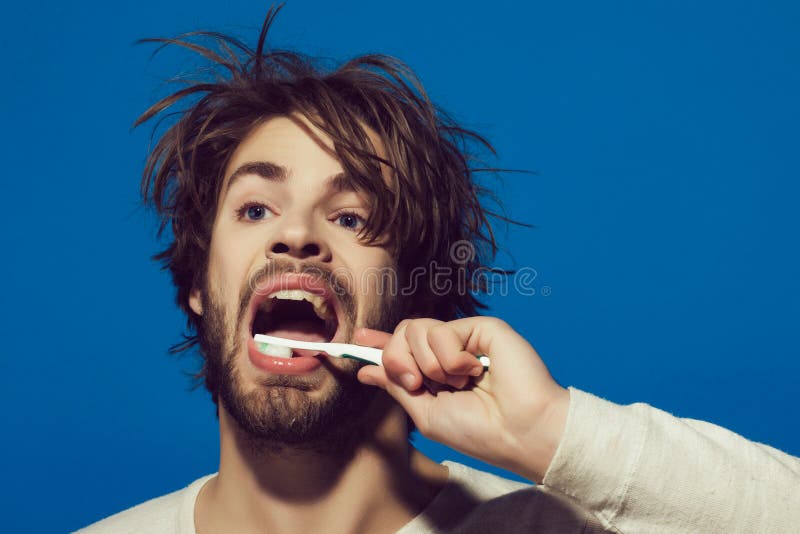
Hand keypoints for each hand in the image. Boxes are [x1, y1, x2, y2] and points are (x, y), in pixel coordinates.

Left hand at [355, 317, 569, 482]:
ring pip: (416, 329)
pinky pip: (441, 331)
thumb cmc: (480, 431)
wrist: (518, 432)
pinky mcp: (481, 328)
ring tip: (458, 383)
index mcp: (436, 373)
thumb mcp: (426, 413)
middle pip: (403, 334)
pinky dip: (451, 359)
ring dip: (430, 365)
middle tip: (418, 383)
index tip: (357, 339)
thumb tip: (365, 371)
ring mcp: (465, 338)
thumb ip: (396, 386)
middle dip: (398, 359)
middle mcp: (449, 352)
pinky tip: (474, 372)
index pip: (403, 349)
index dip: (380, 343)